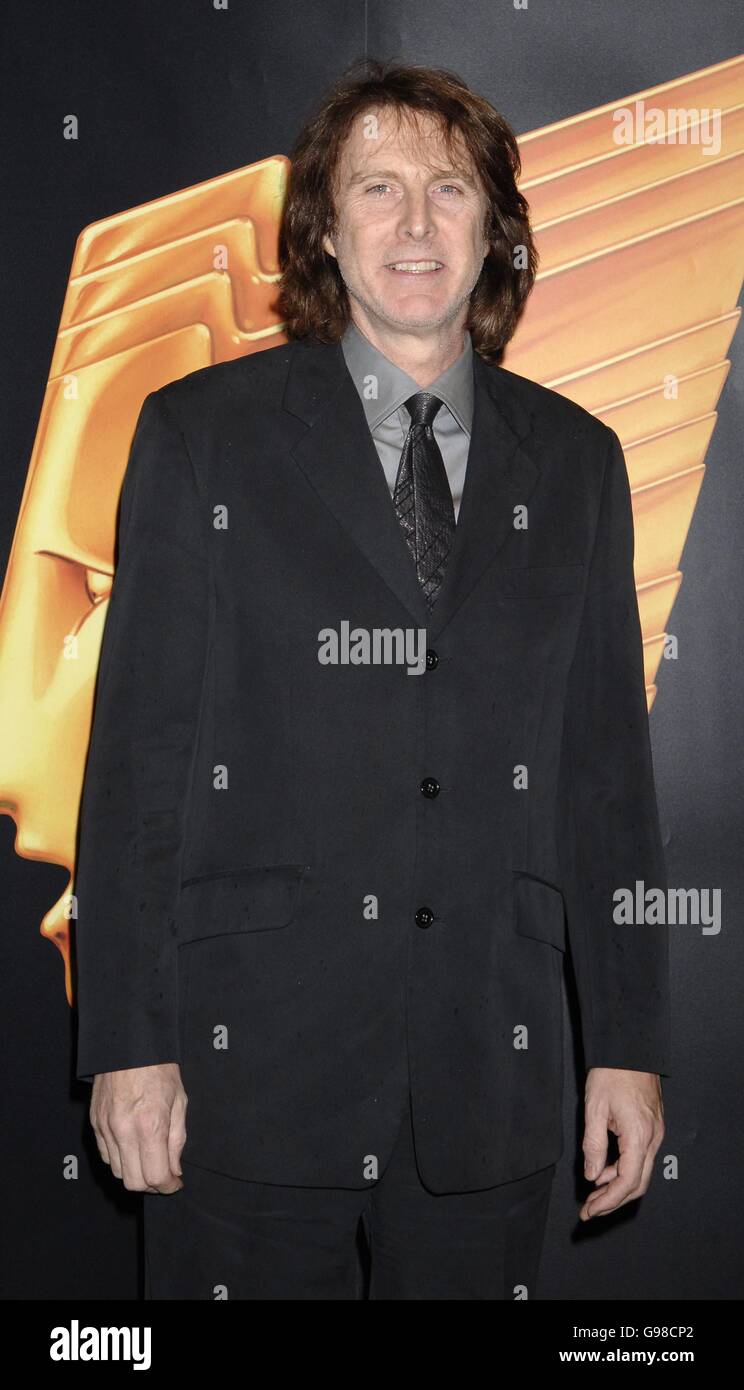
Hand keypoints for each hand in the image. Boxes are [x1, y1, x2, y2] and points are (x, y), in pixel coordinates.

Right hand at [89, 1062, 186, 1192]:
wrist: (129, 1044)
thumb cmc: (158, 1068)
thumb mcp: (179, 1101)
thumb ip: (177, 1140)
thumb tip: (174, 1171)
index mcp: (150, 1125)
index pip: (156, 1176)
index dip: (168, 1186)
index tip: (175, 1183)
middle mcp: (124, 1131)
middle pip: (133, 1182)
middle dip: (152, 1185)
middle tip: (164, 1175)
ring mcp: (106, 1128)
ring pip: (117, 1172)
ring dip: (134, 1173)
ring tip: (149, 1161)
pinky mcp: (95, 1123)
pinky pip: (105, 1156)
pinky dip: (120, 1160)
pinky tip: (132, 1148)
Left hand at [580, 1068, 663, 1220]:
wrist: (629, 1048)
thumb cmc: (612, 1073)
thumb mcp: (594, 1108)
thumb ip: (593, 1145)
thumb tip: (593, 1174)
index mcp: (639, 1136)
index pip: (627, 1182)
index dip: (608, 1201)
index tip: (590, 1211)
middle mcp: (653, 1138)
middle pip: (638, 1184)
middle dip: (613, 1201)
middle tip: (590, 1209)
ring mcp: (656, 1133)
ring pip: (640, 1171)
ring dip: (617, 1186)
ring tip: (593, 1192)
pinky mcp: (652, 1127)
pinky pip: (641, 1157)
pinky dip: (623, 1169)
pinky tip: (605, 1170)